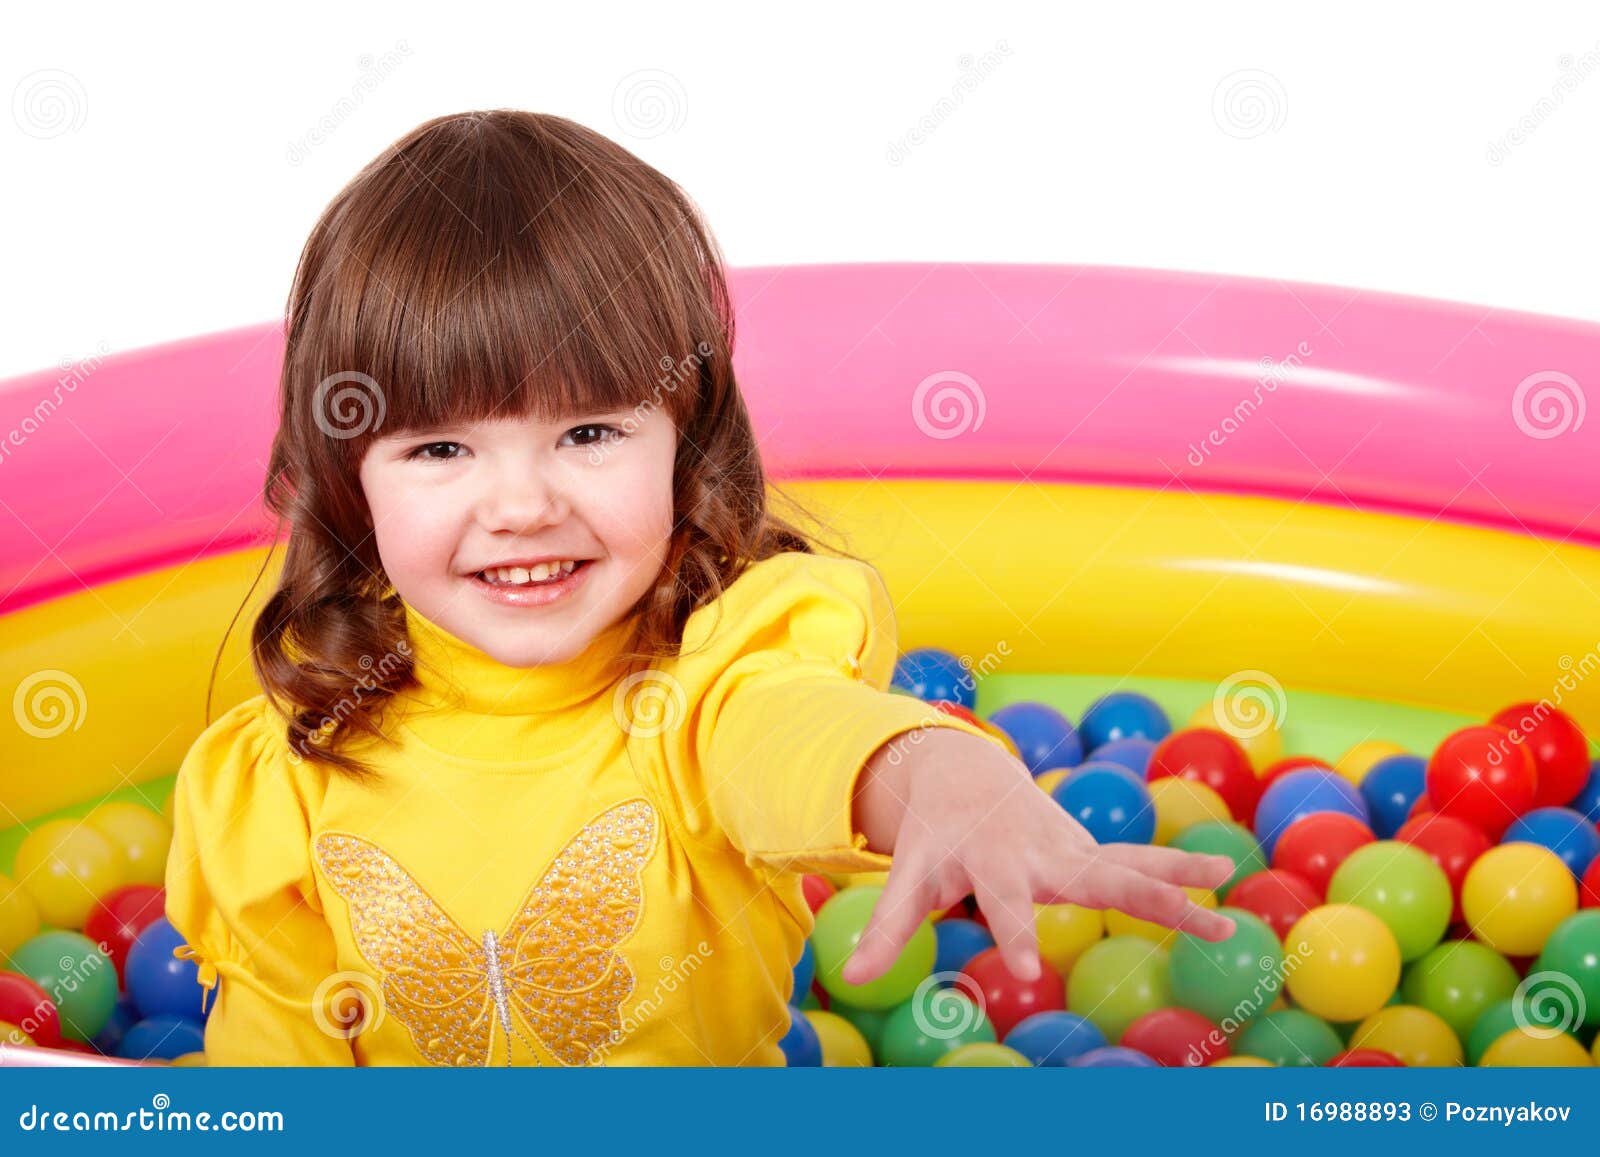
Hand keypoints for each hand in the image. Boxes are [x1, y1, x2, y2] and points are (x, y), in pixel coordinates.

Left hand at [843, 728, 1238, 984]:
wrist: (962, 772)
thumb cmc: (934, 837)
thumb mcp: (908, 878)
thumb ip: (885, 929)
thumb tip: (851, 976)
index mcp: (993, 863)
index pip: (1005, 904)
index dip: (1016, 934)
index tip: (1028, 970)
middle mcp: (1042, 853)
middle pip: (1096, 880)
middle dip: (1143, 902)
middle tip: (1191, 919)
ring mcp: (1073, 848)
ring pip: (1132, 864)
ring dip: (1179, 877)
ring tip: (1226, 891)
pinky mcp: (1091, 850)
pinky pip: (1140, 860)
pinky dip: (1178, 867)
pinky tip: (1222, 876)